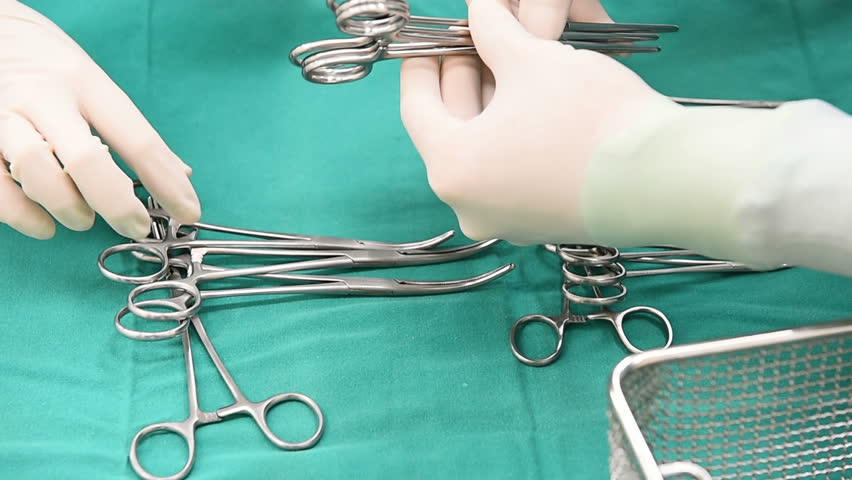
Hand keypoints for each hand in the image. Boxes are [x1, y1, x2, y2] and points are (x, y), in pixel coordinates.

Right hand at [0, 1, 200, 239]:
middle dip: (118, 204)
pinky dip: (24, 215)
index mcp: (84, 83)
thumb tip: (181, 175)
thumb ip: (130, 130)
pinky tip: (44, 224)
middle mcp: (43, 97)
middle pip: (87, 160)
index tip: (188, 211)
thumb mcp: (91, 78)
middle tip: (136, 226)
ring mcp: (3, 116)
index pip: (137, 140)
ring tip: (83, 219)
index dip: (168, 183)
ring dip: (69, 208)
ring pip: (38, 173)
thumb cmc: (44, 61)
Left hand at [401, 0, 673, 244]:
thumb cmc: (592, 120)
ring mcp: (505, 220)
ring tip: (507, 65)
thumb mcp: (533, 59)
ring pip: (484, 150)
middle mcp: (470, 205)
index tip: (432, 40)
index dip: (423, 63)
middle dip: (464, 79)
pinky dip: (513, 137)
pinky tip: (532, 103)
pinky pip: (511, 171)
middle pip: (452, 130)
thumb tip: (479, 9)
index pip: (416, 107)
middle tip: (475, 42)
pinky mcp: (538, 223)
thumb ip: (492, 30)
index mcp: (453, 168)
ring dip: (491, 106)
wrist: (664, 178)